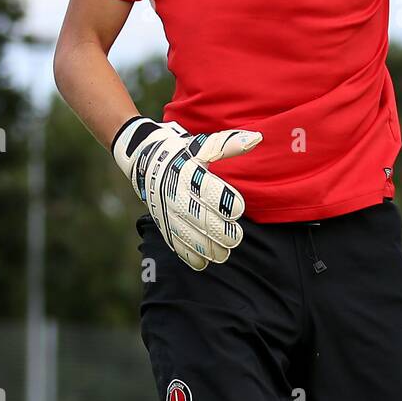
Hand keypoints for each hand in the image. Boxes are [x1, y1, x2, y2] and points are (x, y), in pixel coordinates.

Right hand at [112, 115, 261, 270]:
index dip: (224, 201)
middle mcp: (175, 193)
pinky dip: (188, 255)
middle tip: (236, 237)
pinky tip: (203, 262)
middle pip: (198, 216)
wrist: (145, 160)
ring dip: (206, 247)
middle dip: (219, 231)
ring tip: (224, 253)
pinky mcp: (163, 223)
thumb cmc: (183, 153)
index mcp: (187, 172)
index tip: (239, 210)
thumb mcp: (204, 146)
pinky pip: (174, 242)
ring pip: (187, 233)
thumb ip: (229, 145)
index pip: (207, 189)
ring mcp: (167, 210)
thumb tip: (256, 138)